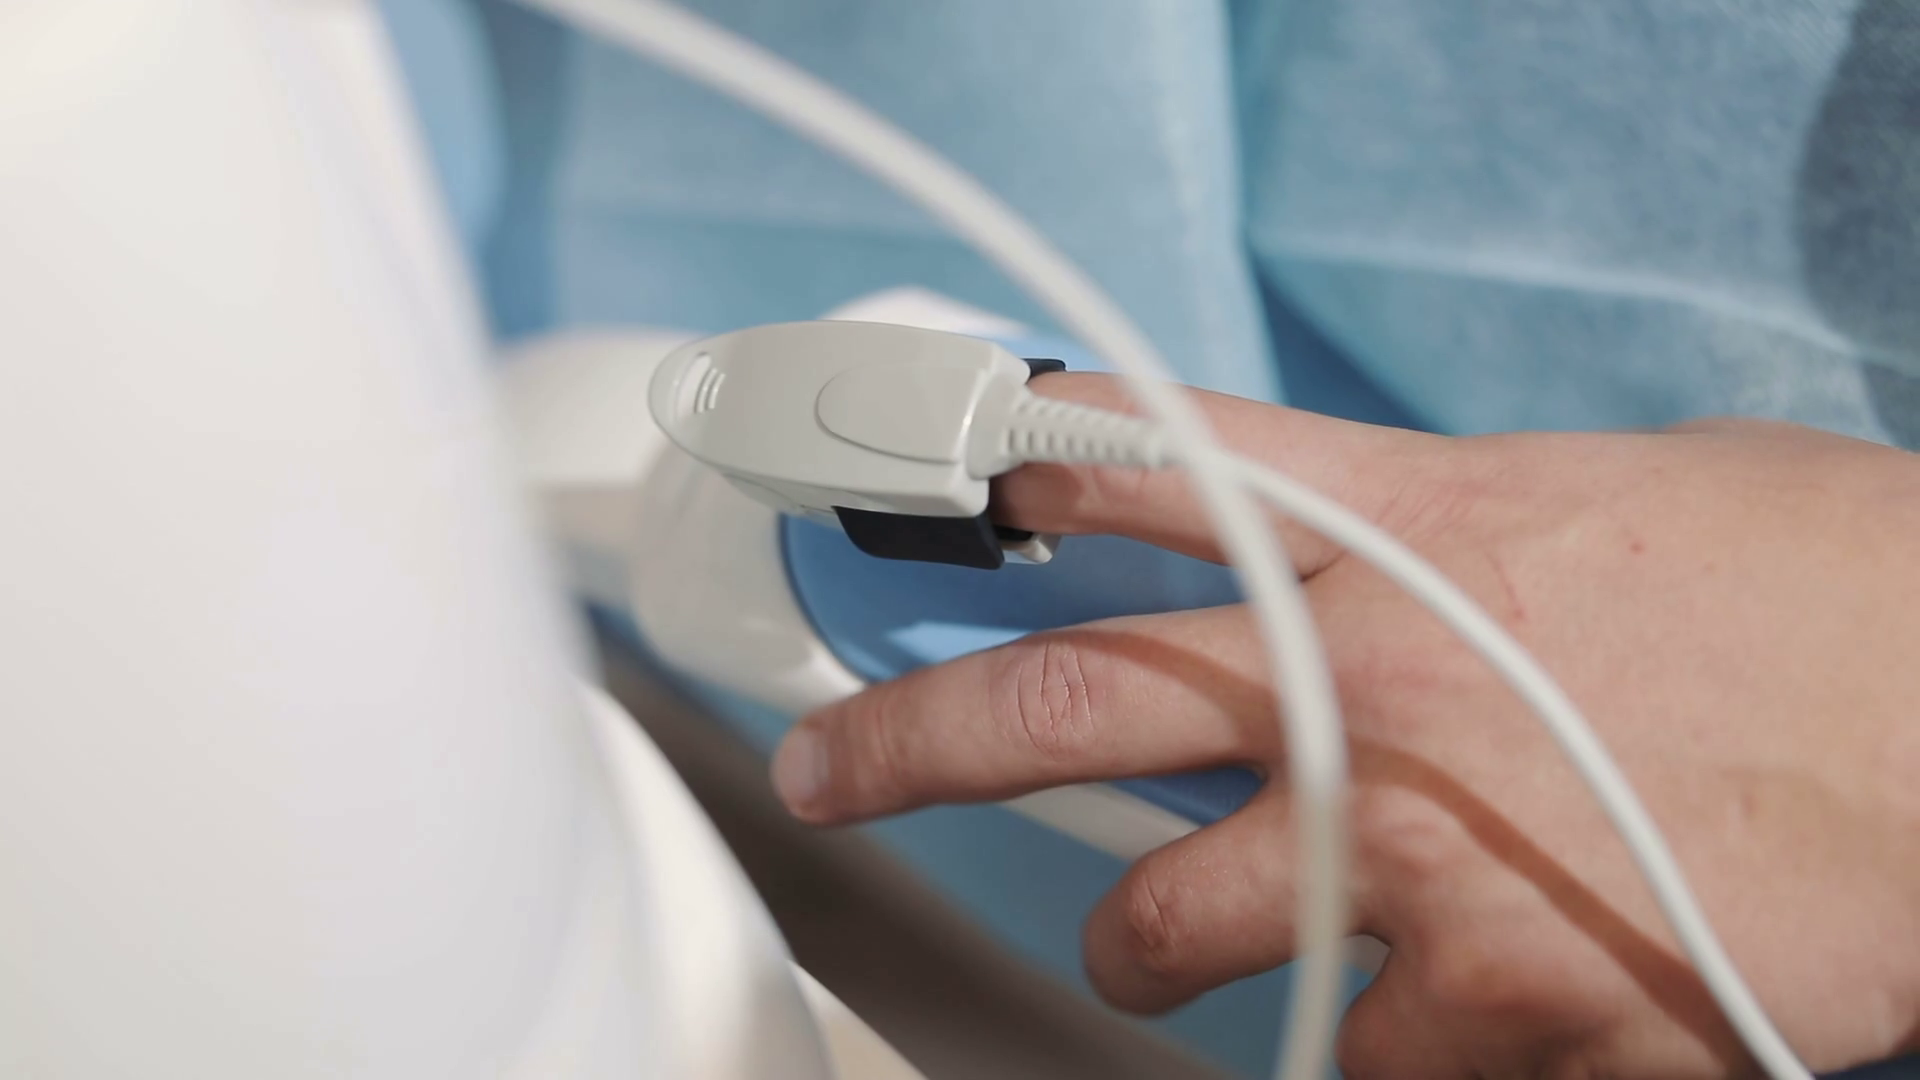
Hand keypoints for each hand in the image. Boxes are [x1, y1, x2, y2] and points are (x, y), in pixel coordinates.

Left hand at [768, 374, 1919, 1077]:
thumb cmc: (1817, 587)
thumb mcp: (1597, 495)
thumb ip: (1430, 526)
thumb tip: (1342, 540)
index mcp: (1394, 545)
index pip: (1139, 470)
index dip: (998, 467)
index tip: (920, 490)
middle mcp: (1367, 705)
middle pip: (1066, 712)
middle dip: (919, 743)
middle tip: (843, 769)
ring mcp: (1420, 876)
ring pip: (1179, 944)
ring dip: (1164, 951)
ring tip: (1177, 953)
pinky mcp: (1511, 1022)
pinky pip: (1368, 1068)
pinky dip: (1376, 1047)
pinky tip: (1435, 1014)